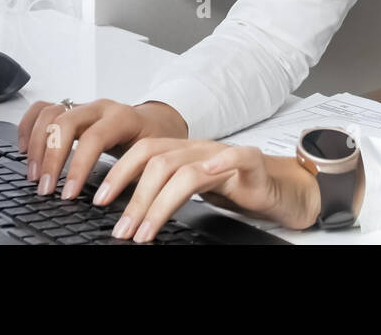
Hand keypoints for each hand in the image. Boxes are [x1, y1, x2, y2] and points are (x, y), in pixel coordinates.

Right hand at [16, 98, 188, 199]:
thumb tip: (108, 197)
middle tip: (45, 188)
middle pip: (65, 123)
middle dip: (51, 159)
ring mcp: (83, 106)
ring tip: (34, 175)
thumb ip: (130, 174)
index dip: (78, 167)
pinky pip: (42, 110)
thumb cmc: (154, 140)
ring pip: (50, 114)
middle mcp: (100, 108)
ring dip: (36, 146)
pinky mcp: (71, 109)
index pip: (94, 138)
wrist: (158, 121)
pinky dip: (29, 127)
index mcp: (123, 117)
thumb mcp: (151, 157)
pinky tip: (24, 149)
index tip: (68, 193)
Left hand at [90, 138, 320, 240]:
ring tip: (144, 232)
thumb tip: (126, 213)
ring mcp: (226, 155)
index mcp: (183, 152)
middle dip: (133, 195)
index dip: (118, 173)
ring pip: (187, 170)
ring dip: (159, 203)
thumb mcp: (192, 189)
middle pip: (158, 161)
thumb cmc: (236, 189)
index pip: (143, 152)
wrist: (281, 187)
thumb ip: (162, 192)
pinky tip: (210, 174)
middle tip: (121, 227)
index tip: (99, 201)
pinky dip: (224, 161)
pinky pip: (239, 157)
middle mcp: (200, 150)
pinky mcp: (254, 165)